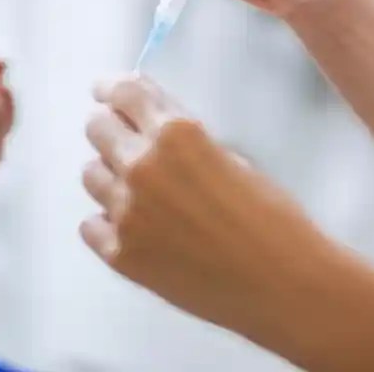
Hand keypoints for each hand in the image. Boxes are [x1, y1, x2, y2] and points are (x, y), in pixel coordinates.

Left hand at [81, 74, 331, 334]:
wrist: (282, 285)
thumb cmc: (272, 217)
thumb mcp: (232, 157)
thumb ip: (185, 139)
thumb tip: (151, 127)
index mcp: (176, 134)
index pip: (124, 92)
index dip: (112, 87)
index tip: (104, 89)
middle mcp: (142, 167)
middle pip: (98, 128)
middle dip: (111, 127)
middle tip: (124, 138)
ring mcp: (126, 213)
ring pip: (91, 175)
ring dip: (111, 174)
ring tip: (143, 191)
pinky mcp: (121, 255)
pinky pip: (93, 224)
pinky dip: (110, 220)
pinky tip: (139, 226)